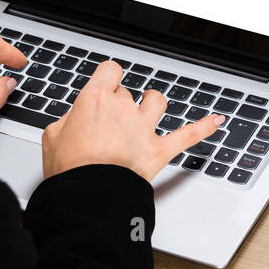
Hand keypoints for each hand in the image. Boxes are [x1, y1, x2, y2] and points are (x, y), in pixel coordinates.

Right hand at [41, 60, 224, 180]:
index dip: (107, 79)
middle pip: (127, 94)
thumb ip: (68, 121)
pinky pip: (188, 135)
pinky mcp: (159, 151)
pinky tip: (216, 121)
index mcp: (96, 99)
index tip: (104, 86)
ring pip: (157, 101)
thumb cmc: (69, 171)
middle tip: (108, 126)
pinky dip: (204, 127)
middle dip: (120, 105)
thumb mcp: (52, 137)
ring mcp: (145, 128)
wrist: (89, 198)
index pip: (110, 70)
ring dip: (153, 103)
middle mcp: (123, 109)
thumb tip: (76, 119)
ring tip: (149, 107)